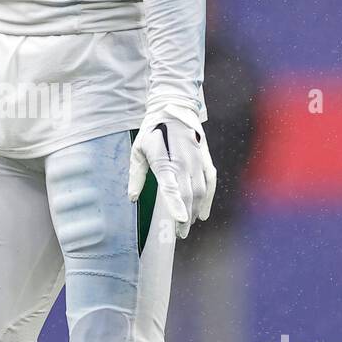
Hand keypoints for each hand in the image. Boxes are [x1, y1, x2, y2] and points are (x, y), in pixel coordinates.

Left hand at [128, 115, 215, 239]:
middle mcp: (183, 162)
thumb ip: (136, 176)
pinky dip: (208, 199)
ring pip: (199, 192)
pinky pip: (209, 182)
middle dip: (184, 218)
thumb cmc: (152, 130)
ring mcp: (196, 161)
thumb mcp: (137, 150)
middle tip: (178, 234)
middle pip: (187, 195)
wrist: (174, 107)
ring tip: (187, 225)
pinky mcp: (204, 159)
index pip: (171, 187)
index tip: (179, 220)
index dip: (176, 205)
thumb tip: (132, 198)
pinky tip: (202, 213)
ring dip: (194, 211)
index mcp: (165, 161)